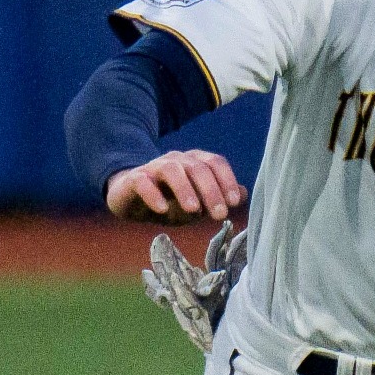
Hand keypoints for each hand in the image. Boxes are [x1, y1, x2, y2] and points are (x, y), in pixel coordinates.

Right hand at [107, 150, 246, 223]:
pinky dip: (153, 194)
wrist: (131, 200)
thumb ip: (218, 198)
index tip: (234, 203)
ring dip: (185, 189)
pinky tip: (162, 210)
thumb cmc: (169, 200)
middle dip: (211, 191)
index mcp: (195, 162)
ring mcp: (154, 167)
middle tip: (219, 215)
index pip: (215, 162)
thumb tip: (243, 194)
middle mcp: (177, 160)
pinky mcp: (134, 179)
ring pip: (172, 170)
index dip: (227, 180)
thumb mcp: (198, 203)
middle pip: (197, 167)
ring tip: (193, 210)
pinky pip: (143, 181)